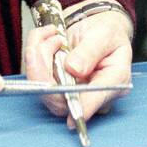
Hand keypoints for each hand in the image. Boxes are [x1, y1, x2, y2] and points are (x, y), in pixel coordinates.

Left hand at [23, 10, 132, 130]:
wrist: (97, 30)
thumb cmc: (108, 34)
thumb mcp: (105, 34)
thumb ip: (91, 51)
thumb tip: (74, 69)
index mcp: (113, 82)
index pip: (96, 100)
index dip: (82, 107)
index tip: (70, 115)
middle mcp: (90, 93)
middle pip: (63, 100)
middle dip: (44, 72)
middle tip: (46, 44)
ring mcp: (70, 92)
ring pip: (45, 91)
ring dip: (38, 60)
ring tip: (51, 35)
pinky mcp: (55, 87)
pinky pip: (36, 80)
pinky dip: (33, 56)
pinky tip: (44, 38)